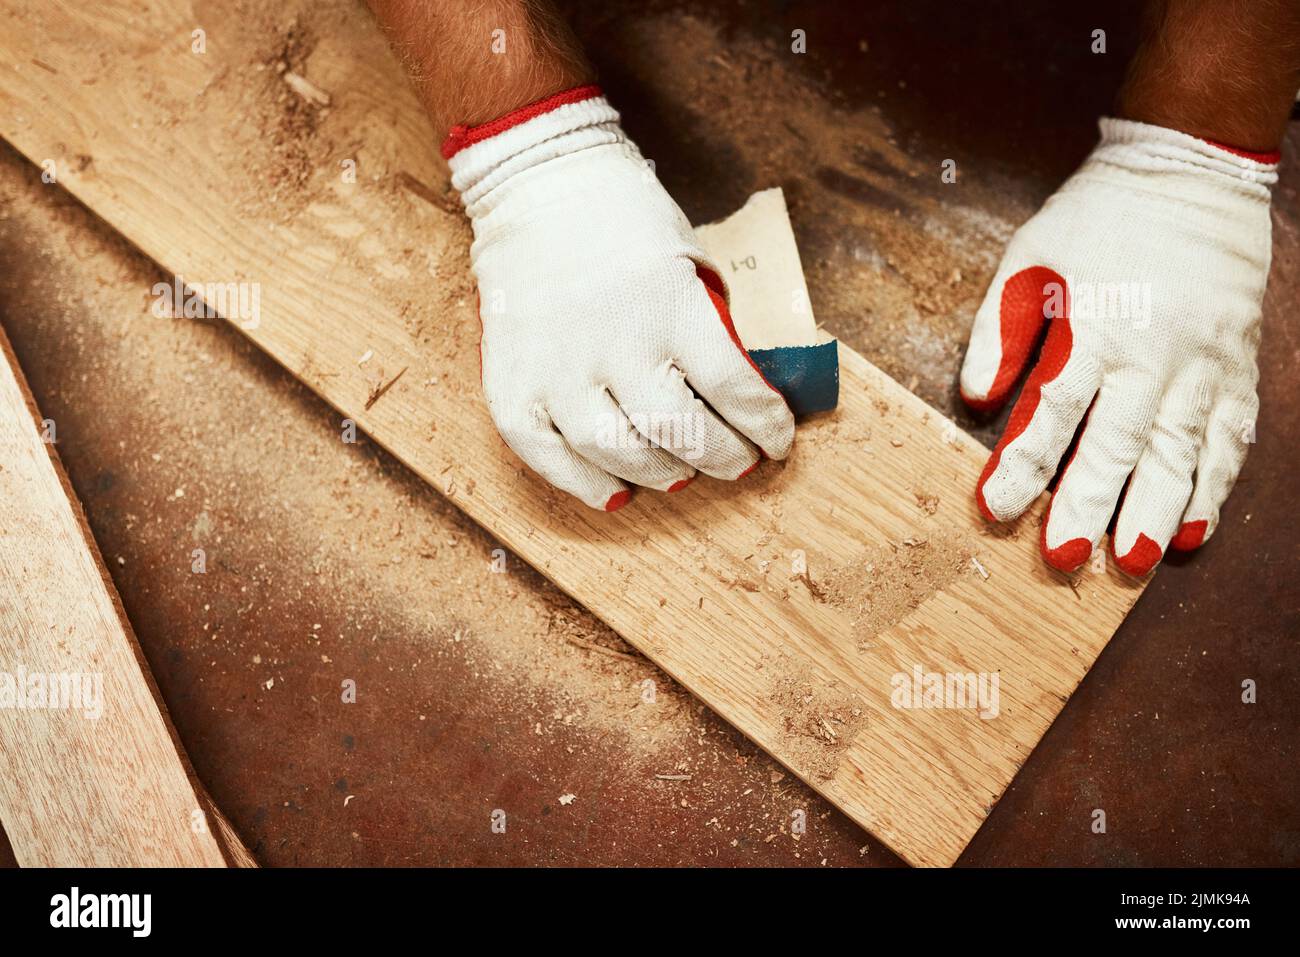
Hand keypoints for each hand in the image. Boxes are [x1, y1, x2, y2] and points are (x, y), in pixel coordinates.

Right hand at [445, 87, 793, 509]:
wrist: (536, 183)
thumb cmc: (624, 221)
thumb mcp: (690, 262)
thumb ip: (712, 328)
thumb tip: (739, 396)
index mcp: (670, 306)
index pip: (735, 391)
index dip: (766, 428)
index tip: (776, 441)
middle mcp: (615, 343)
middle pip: (681, 433)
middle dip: (723, 458)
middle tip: (736, 462)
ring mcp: (557, 369)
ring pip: (618, 455)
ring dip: (662, 475)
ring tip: (681, 471)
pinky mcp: (512, 386)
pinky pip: (549, 458)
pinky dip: (586, 483)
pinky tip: (616, 490)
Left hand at [959, 118, 1276, 575]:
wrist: (1191, 172)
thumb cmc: (1096, 219)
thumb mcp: (1028, 257)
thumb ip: (999, 331)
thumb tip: (971, 399)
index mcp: (1097, 324)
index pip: (1051, 409)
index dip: (1021, 464)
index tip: (994, 509)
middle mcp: (1155, 351)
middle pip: (1119, 442)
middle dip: (1089, 505)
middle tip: (1065, 559)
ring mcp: (1204, 361)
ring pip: (1181, 450)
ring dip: (1158, 510)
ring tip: (1135, 561)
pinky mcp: (1238, 365)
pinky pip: (1231, 435)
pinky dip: (1215, 485)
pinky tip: (1196, 526)